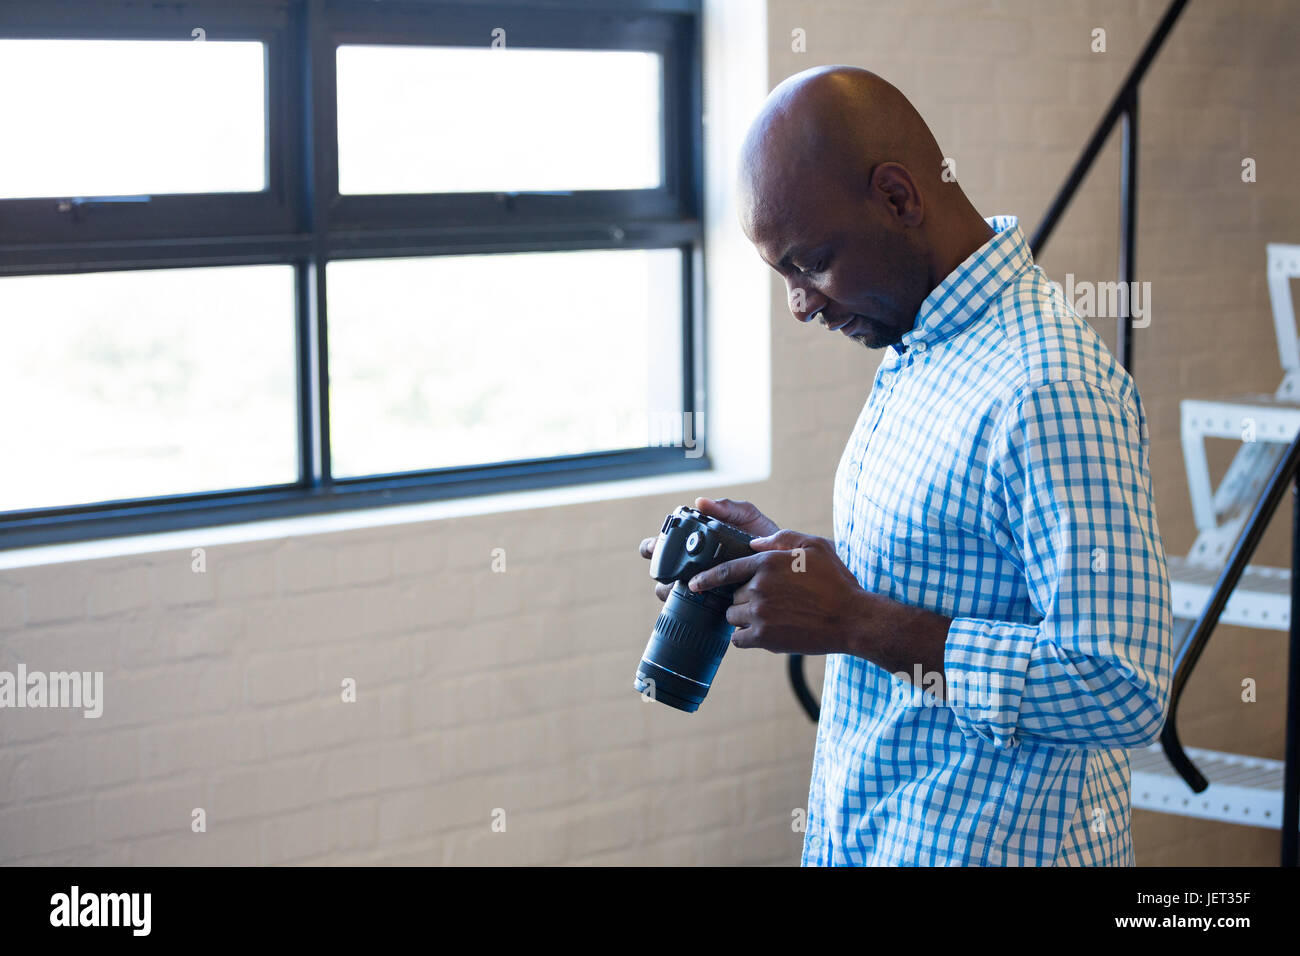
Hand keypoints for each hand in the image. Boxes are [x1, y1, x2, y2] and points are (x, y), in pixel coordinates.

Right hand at [638, 496, 779, 601]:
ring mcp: (700, 586)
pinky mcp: (710, 605)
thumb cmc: (763, 537)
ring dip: (672, 591)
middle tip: (671, 571)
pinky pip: (692, 610)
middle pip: (661, 572)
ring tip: (688, 586)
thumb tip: (701, 501)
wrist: (787, 565)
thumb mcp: (748, 518)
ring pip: (671, 593)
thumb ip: (728, 508)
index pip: (661, 544)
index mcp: (694, 542)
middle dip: (660, 572)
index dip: (652, 546)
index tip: (653, 547)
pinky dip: (689, 607)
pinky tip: (700, 601)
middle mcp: (691, 566)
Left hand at [686, 529, 870, 654]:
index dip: (706, 579)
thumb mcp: (814, 546)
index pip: (724, 570)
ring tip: (768, 617)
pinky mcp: (765, 638)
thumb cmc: (836, 582)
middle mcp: (758, 588)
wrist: (851, 619)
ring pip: (732, 617)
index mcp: (766, 563)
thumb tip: (754, 542)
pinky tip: (763, 633)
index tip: (693, 584)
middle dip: (744, 599)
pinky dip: (746, 637)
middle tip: (768, 602)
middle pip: (732, 596)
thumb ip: (782, 539)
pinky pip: (739, 639)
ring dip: (743, 618)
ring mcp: (759, 614)